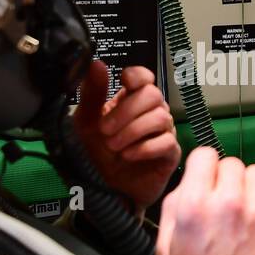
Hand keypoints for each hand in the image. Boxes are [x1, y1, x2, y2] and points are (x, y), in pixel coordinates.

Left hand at [72, 60, 179, 212]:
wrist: (103, 191)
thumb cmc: (96, 156)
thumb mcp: (85, 123)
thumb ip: (91, 94)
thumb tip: (96, 64)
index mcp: (130, 101)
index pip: (144, 77)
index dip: (137, 76)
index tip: (123, 82)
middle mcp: (150, 113)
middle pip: (153, 95)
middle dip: (126, 111)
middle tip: (105, 130)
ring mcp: (162, 133)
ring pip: (160, 117)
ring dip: (132, 131)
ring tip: (114, 146)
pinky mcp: (170, 155)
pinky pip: (166, 142)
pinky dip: (144, 148)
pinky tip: (128, 155)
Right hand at [155, 148, 254, 254]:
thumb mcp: (166, 251)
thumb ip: (174, 209)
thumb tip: (187, 184)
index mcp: (193, 206)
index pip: (204, 155)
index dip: (205, 168)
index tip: (208, 179)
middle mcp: (227, 203)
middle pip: (232, 163)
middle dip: (227, 180)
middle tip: (227, 205)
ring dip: (251, 190)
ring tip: (247, 214)